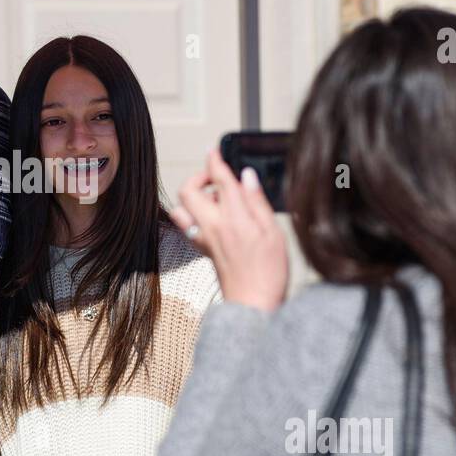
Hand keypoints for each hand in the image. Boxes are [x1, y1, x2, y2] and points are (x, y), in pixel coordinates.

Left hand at [171, 147, 288, 312]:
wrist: (252, 304)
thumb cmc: (268, 273)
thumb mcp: (273, 232)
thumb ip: (257, 201)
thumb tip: (247, 176)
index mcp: (233, 218)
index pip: (218, 179)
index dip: (215, 160)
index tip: (215, 151)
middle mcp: (213, 226)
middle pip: (189, 190)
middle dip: (199, 176)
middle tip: (216, 176)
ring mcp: (204, 238)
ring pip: (182, 208)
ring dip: (192, 196)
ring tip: (213, 196)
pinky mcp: (203, 250)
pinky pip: (187, 225)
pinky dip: (193, 213)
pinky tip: (212, 216)